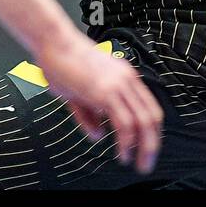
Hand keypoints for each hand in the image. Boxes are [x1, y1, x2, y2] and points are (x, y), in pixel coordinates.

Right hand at [35, 32, 163, 173]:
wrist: (53, 42)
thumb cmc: (61, 63)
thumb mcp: (78, 93)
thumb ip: (90, 114)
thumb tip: (100, 136)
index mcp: (125, 75)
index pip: (149, 106)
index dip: (151, 130)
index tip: (147, 148)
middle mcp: (127, 79)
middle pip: (152, 116)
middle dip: (152, 144)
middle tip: (147, 163)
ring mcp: (117, 85)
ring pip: (142, 122)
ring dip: (143, 148)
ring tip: (137, 164)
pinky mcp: (105, 93)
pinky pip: (124, 124)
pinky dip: (126, 143)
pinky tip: (122, 154)